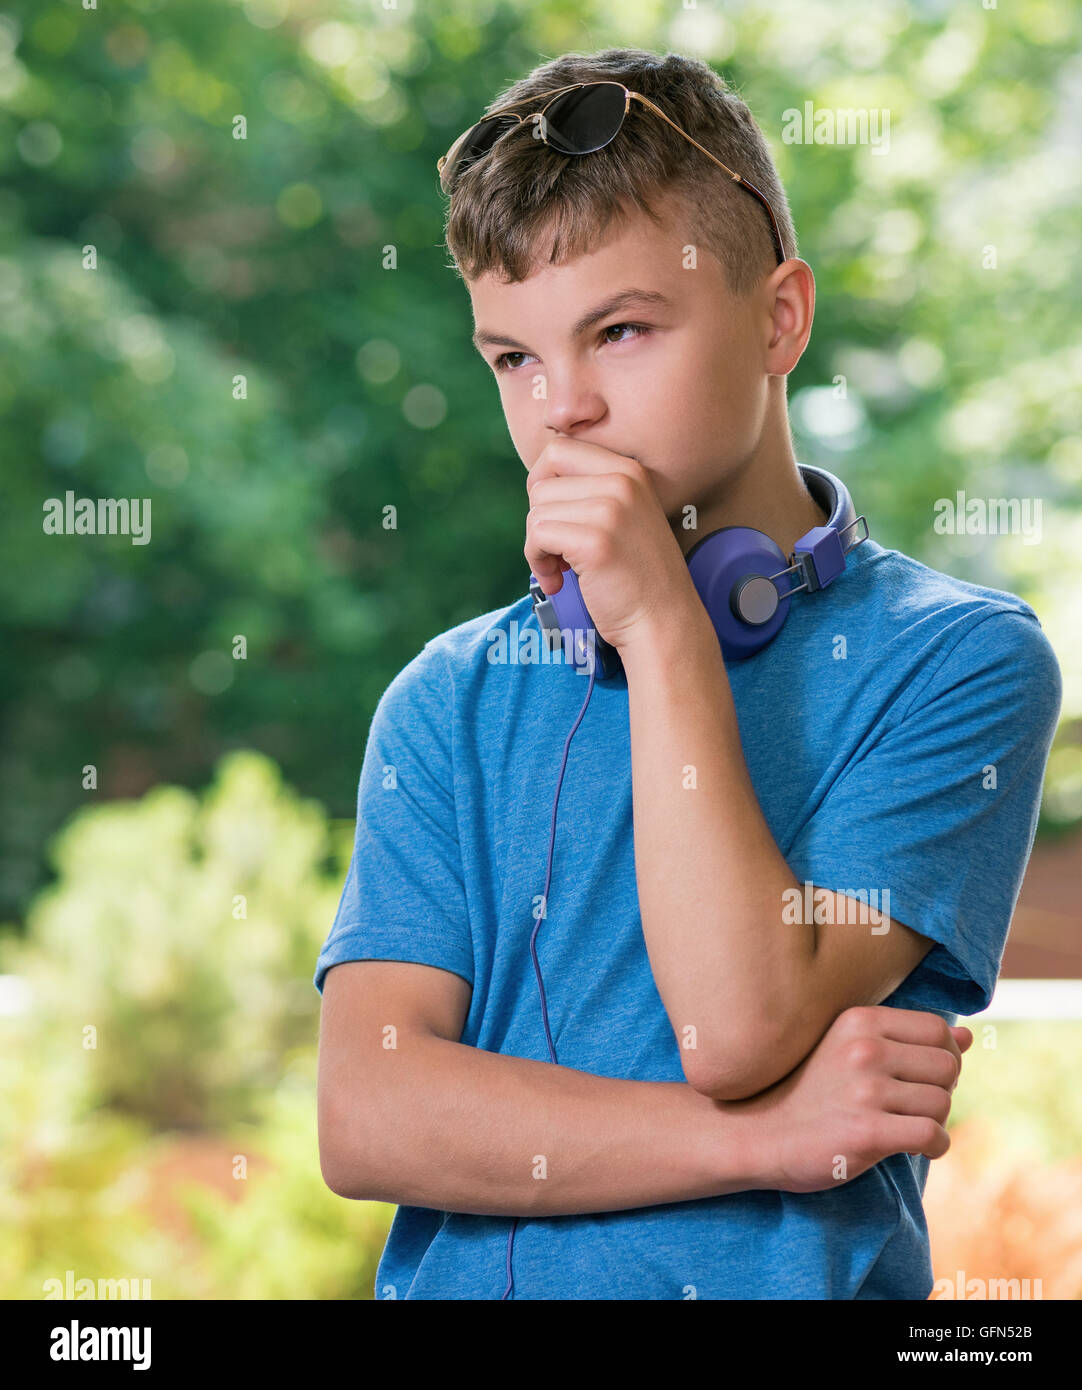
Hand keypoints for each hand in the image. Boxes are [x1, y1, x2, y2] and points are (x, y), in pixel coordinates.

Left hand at [524, 437, 699, 652]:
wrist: (663, 620)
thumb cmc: (635, 576)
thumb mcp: (623, 516)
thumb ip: (590, 492)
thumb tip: (536, 483)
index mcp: (628, 470)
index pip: (558, 451)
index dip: (542, 485)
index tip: (555, 518)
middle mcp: (622, 481)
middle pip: (541, 483)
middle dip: (539, 519)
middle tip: (557, 549)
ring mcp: (610, 510)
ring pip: (536, 511)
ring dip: (537, 546)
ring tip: (561, 569)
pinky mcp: (595, 542)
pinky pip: (538, 536)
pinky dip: (537, 563)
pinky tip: (558, 582)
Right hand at [729, 1005, 971, 1193]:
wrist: (757, 1132)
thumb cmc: (807, 1091)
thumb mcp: (848, 1050)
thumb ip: (908, 1040)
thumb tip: (969, 1037)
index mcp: (858, 1020)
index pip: (938, 1030)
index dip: (943, 1057)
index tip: (921, 1078)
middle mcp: (864, 1049)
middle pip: (947, 1066)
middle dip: (941, 1090)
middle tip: (914, 1107)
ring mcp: (865, 1090)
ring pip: (942, 1102)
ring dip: (935, 1121)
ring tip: (908, 1127)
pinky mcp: (867, 1132)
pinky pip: (933, 1135)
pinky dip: (935, 1147)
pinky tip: (915, 1149)